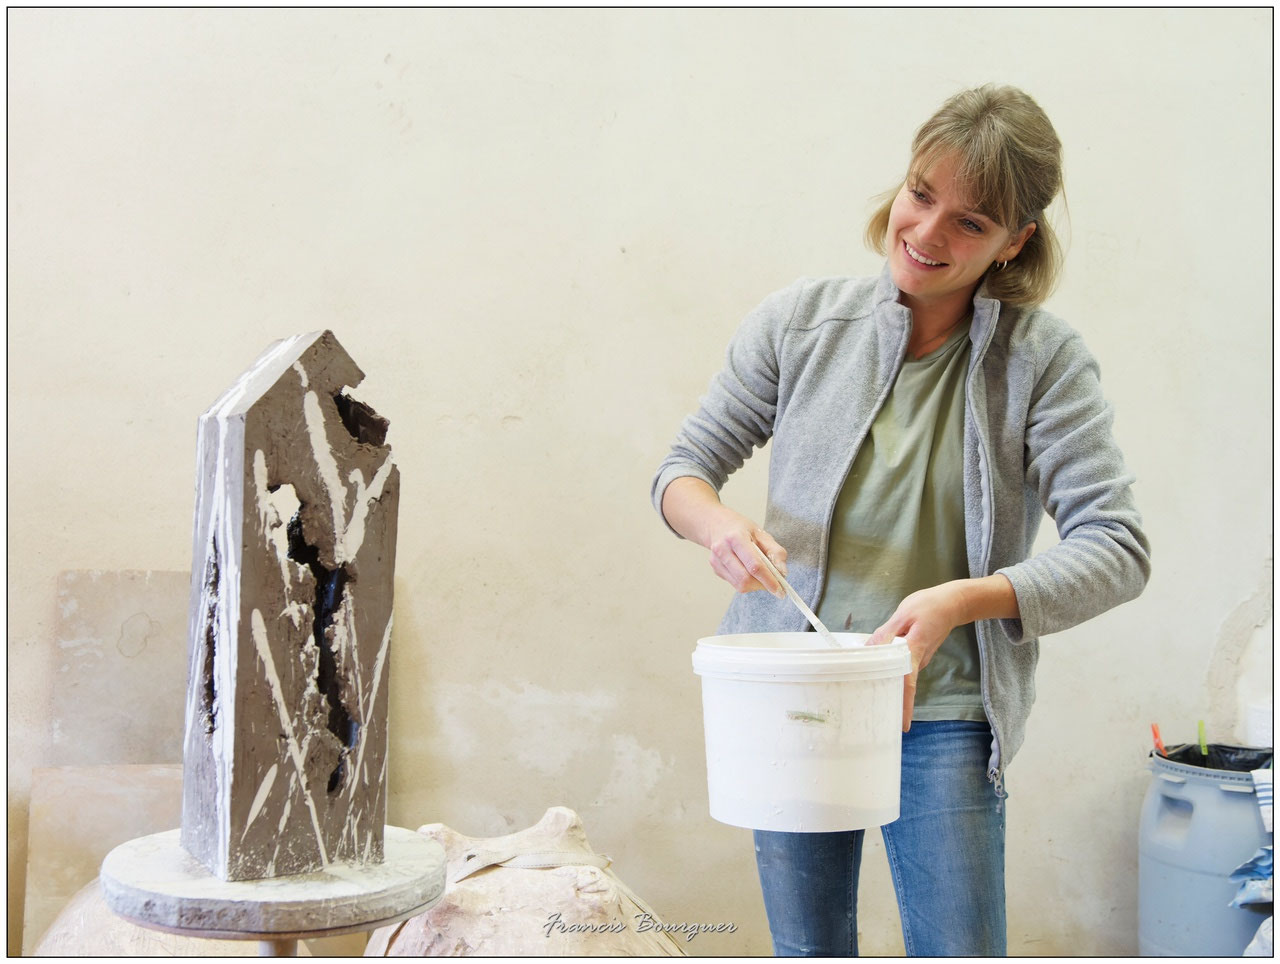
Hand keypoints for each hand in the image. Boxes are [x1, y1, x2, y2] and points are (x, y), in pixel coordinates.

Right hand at [659, 477, 787, 596]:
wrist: (718, 525)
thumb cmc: (742, 529)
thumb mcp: (762, 534)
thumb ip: (775, 551)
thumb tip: (782, 572)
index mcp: (736, 538)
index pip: (754, 565)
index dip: (768, 580)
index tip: (780, 590)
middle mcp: (722, 550)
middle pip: (745, 579)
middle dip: (762, 585)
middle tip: (773, 583)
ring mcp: (716, 561)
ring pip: (740, 585)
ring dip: (755, 585)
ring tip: (761, 576)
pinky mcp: (715, 569)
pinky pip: (735, 583)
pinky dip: (747, 582)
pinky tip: (748, 571)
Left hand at [867, 583, 966, 731]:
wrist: (954, 603)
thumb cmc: (929, 606)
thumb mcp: (904, 613)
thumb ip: (887, 632)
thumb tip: (870, 649)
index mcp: (915, 649)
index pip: (909, 682)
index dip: (905, 704)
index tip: (904, 725)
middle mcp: (919, 659)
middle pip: (904, 683)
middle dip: (893, 701)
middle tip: (875, 715)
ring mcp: (920, 658)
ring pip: (901, 674)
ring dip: (889, 683)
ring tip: (868, 694)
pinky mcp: (918, 654)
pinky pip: (902, 665)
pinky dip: (891, 669)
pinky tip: (876, 668)